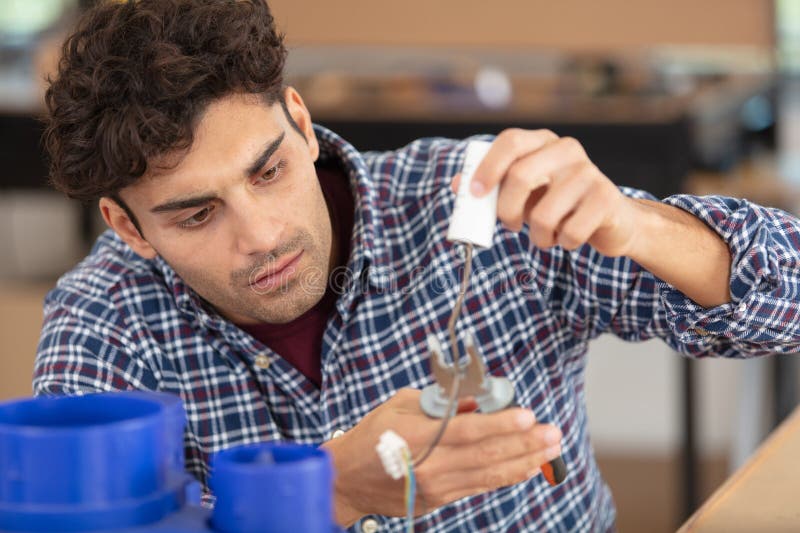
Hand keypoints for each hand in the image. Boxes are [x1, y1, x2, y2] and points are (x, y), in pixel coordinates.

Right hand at [320, 388, 561, 526]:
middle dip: (524, 444)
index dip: (500, 425)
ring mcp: (436, 487)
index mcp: (415, 437)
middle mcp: (429, 466)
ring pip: (489, 475)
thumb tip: (476, 402)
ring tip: (550, 448)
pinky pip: (480, 486)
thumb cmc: (371, 435)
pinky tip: (526, 465)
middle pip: (486, 456)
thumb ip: (439, 403)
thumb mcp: (399, 406)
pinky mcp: (440, 500)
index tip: (528, 415)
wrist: (347, 480)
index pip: (466, 431)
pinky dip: (506, 476)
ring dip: (524, 461)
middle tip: (553, 433)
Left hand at [457, 129, 638, 256]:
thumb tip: (458, 185)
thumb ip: (494, 188)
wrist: (612, 222)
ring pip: (543, 214)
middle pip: (520, 176)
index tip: (474, 193)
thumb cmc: (558, 206)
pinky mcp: (606, 198)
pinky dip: (563, 243)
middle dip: (506, 210)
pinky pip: (570, 232)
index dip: (488, 167)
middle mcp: (567, 149)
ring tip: (547, 235)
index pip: (510, 141)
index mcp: (543, 141)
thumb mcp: (524, 194)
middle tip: (509, 225)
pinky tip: (569, 236)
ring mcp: (589, 172)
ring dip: (538, 237)